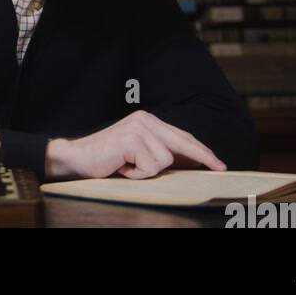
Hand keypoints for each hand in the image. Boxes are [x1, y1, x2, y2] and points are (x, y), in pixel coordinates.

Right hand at [44, 110, 226, 179]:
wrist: (75, 157)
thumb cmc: (106, 159)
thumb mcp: (137, 152)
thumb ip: (159, 151)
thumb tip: (189, 161)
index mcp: (147, 120)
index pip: (181, 135)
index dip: (201, 150)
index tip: (217, 163)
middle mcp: (145, 120)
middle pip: (182, 142)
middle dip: (203, 157)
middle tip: (220, 168)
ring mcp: (138, 128)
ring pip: (165, 160)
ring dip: (147, 172)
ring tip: (127, 168)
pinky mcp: (131, 140)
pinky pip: (150, 167)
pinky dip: (136, 174)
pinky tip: (121, 168)